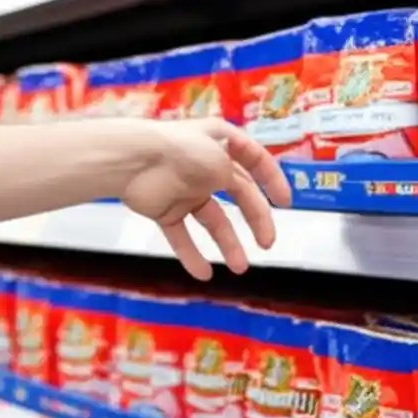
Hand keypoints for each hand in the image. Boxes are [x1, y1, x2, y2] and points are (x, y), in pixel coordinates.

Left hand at [120, 118, 291, 280]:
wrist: (132, 162)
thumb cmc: (181, 152)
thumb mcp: (223, 160)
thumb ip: (240, 178)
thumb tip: (245, 193)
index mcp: (221, 143)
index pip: (255, 159)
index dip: (272, 179)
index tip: (285, 203)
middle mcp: (206, 166)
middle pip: (240, 195)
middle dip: (257, 220)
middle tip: (267, 243)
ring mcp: (186, 189)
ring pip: (214, 221)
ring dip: (229, 245)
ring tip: (240, 268)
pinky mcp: (165, 210)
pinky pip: (182, 236)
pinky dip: (192, 255)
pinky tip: (204, 274)